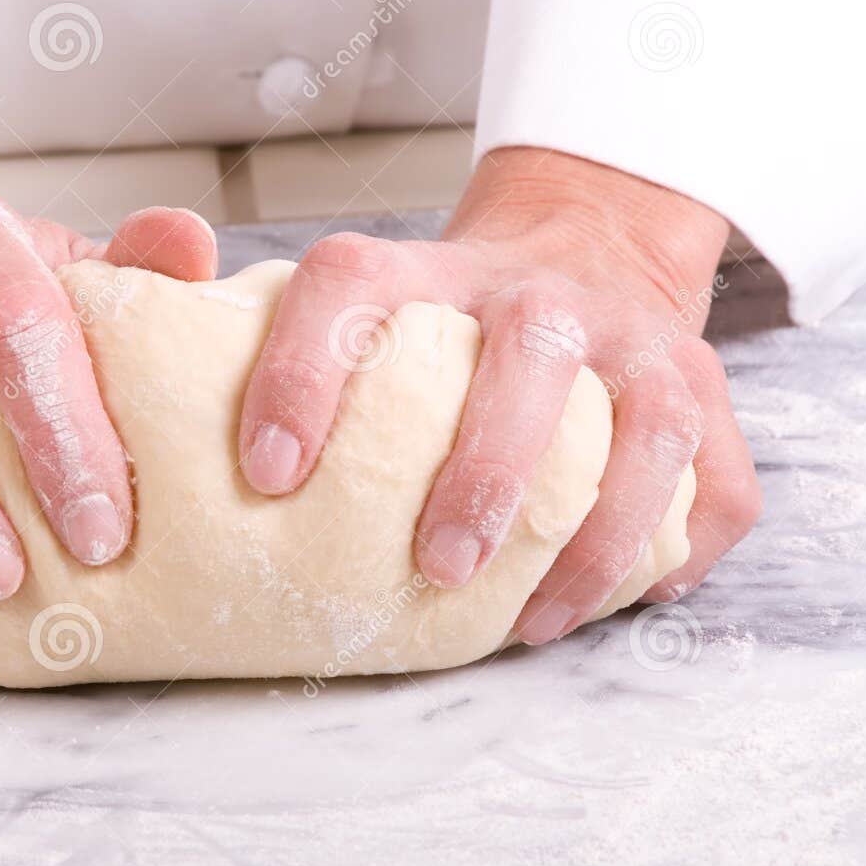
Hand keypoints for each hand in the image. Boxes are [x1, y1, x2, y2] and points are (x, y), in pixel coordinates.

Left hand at [238, 147, 760, 643]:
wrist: (590, 246)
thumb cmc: (454, 320)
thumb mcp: (378, 307)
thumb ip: (275, 353)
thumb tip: (158, 458)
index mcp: (431, 272)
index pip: (354, 283)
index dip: (304, 367)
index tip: (263, 471)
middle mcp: (539, 293)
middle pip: (523, 356)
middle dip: (484, 468)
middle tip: (437, 563)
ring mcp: (632, 340)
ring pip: (639, 425)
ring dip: (587, 528)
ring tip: (529, 619)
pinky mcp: (700, 391)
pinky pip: (706, 480)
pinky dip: (663, 549)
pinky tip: (608, 605)